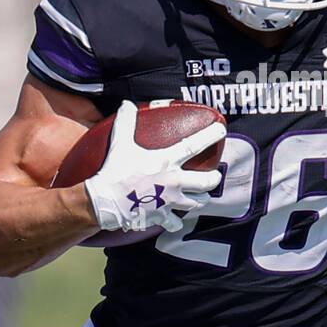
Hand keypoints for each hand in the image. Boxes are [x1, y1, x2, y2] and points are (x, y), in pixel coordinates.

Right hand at [83, 100, 224, 232]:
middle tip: (215, 176)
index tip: (222, 129)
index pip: (194, 145)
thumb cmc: (114, 171)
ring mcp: (169, 201)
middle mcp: (174, 181)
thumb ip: (125, 122)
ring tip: (201, 198)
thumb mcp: (120, 143)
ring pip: (196, 203)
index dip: (210, 135)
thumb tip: (126, 104)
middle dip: (214, 179)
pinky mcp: (161, 216)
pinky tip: (175, 222)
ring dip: (200, 200)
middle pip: (206, 182)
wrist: (105, 201)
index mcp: (167, 161)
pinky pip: (174, 223)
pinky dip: (175, 222)